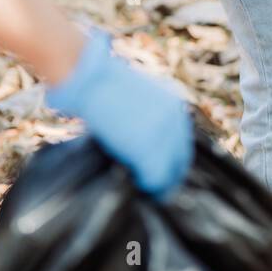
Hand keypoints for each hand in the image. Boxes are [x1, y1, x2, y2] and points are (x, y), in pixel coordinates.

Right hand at [44, 26, 193, 200]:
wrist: (89, 78)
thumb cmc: (103, 91)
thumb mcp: (136, 102)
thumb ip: (149, 124)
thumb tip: (146, 154)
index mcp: (175, 107)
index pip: (183, 146)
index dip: (172, 166)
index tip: (161, 179)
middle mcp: (175, 119)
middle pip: (181, 161)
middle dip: (168, 179)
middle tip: (154, 192)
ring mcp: (163, 132)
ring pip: (170, 172)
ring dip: (158, 184)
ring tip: (145, 192)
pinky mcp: (147, 145)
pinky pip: (155, 176)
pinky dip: (148, 186)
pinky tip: (137, 187)